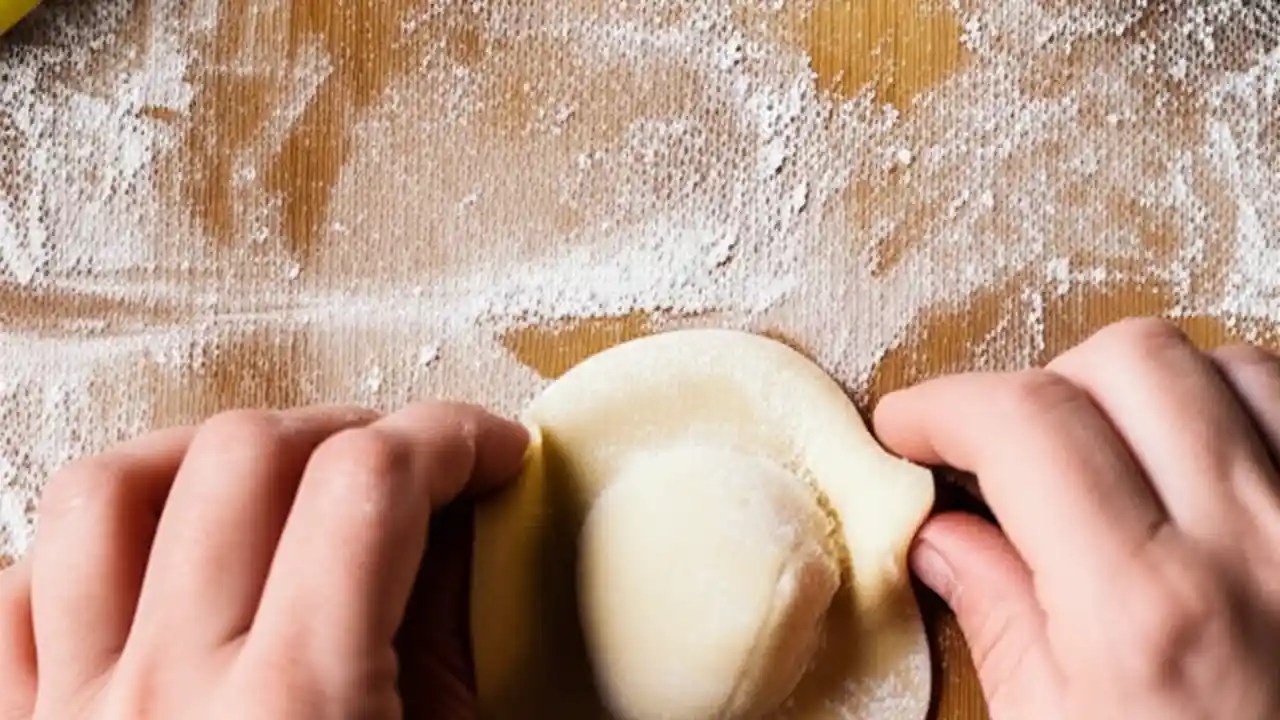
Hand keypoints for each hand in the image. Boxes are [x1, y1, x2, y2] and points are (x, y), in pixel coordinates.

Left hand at [0, 402, 526, 719]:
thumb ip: (454, 645)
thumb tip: (463, 527)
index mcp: (304, 710)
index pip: (372, 484)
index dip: (452, 436)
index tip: (487, 451)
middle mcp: (172, 694)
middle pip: (248, 455)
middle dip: (349, 432)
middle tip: (402, 466)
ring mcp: (74, 709)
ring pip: (107, 488)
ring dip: (204, 455)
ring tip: (270, 480)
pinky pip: (13, 587)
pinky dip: (84, 546)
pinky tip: (151, 557)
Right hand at [875, 318, 1279, 719]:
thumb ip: (1002, 622)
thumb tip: (943, 537)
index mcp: (1144, 612)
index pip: (1025, 424)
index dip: (943, 404)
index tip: (910, 426)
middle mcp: (1250, 549)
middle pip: (1128, 358)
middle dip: (1042, 385)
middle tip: (1008, 450)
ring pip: (1227, 363)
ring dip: (1146, 390)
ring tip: (1109, 455)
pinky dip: (1236, 409)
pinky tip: (1199, 469)